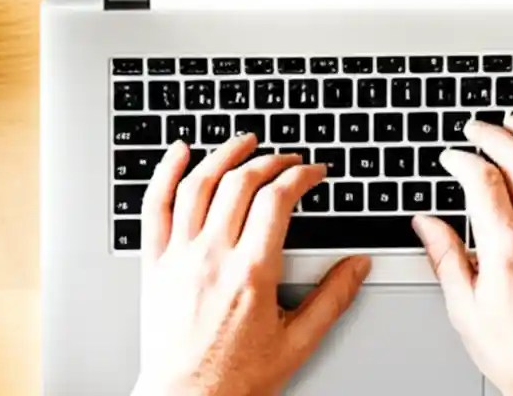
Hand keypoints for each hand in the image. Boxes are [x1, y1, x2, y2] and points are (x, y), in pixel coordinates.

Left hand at [133, 135, 371, 395]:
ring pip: (198, 184)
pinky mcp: (155, 264)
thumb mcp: (298, 343)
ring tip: (244, 141)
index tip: (314, 173)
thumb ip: (332, 298)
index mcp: (251, 273)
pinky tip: (178, 152)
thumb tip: (358, 265)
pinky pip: (154, 206)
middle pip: (241, 183)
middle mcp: (213, 257)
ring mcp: (179, 257)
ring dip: (224, 154)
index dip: (301, 176)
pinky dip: (165, 173)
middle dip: (271, 161)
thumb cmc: (236, 379)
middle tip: (288, 160)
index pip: (278, 200)